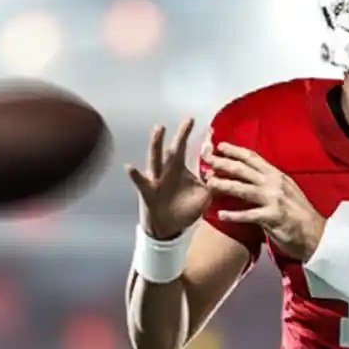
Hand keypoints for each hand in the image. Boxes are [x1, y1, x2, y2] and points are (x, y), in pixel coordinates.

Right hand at [126, 118, 209, 239]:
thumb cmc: (185, 209)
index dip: (200, 141)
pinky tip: (129, 167)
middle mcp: (168, 170)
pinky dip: (135, 175)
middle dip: (181, 135)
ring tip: (159, 128)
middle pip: (174, 149)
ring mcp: (157, 179)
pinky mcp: (148, 192)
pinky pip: (141, 182)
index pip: (190, 150)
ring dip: (156, 143)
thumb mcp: (204, 197)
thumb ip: (212, 185)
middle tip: (189, 119)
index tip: (211, 129)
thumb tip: (219, 172)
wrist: (168, 228)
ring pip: (156, 158)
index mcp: (180, 169)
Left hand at [203, 142, 324, 259]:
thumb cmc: (300, 214)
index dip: (235, 151)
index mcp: (277, 175)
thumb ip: (270, 182)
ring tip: (209, 183)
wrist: (317, 234)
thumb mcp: (287, 190)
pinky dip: (234, 215)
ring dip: (224, 185)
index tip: (220, 146)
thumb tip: (252, 176)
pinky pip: (249, 215)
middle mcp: (275, 183)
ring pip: (243, 189)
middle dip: (223, 163)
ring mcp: (274, 200)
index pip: (253, 158)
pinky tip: (220, 215)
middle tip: (207, 159)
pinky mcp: (273, 217)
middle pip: (244, 170)